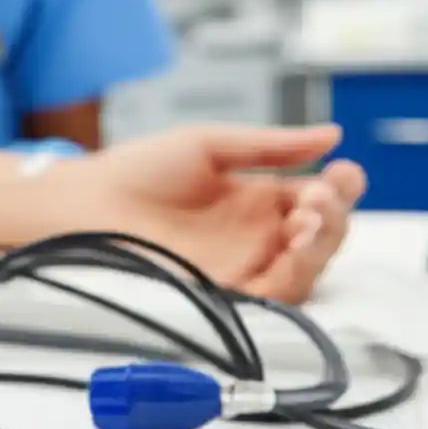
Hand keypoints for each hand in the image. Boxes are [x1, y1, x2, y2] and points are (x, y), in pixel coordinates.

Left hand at [67, 124, 365, 302]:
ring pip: (305, 268)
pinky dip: (292, 273)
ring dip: (320, 243)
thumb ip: (268, 145)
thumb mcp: (208, 145)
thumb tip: (330, 133)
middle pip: (319, 237)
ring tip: (309, 214)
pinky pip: (271, 295)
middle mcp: (254, 237)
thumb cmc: (136, 170)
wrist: (85, 202)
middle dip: (334, 216)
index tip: (342, 173)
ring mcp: (240, 266)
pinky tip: (291, 246)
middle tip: (321, 196)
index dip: (338, 189)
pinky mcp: (221, 292)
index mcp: (254, 200)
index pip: (316, 199)